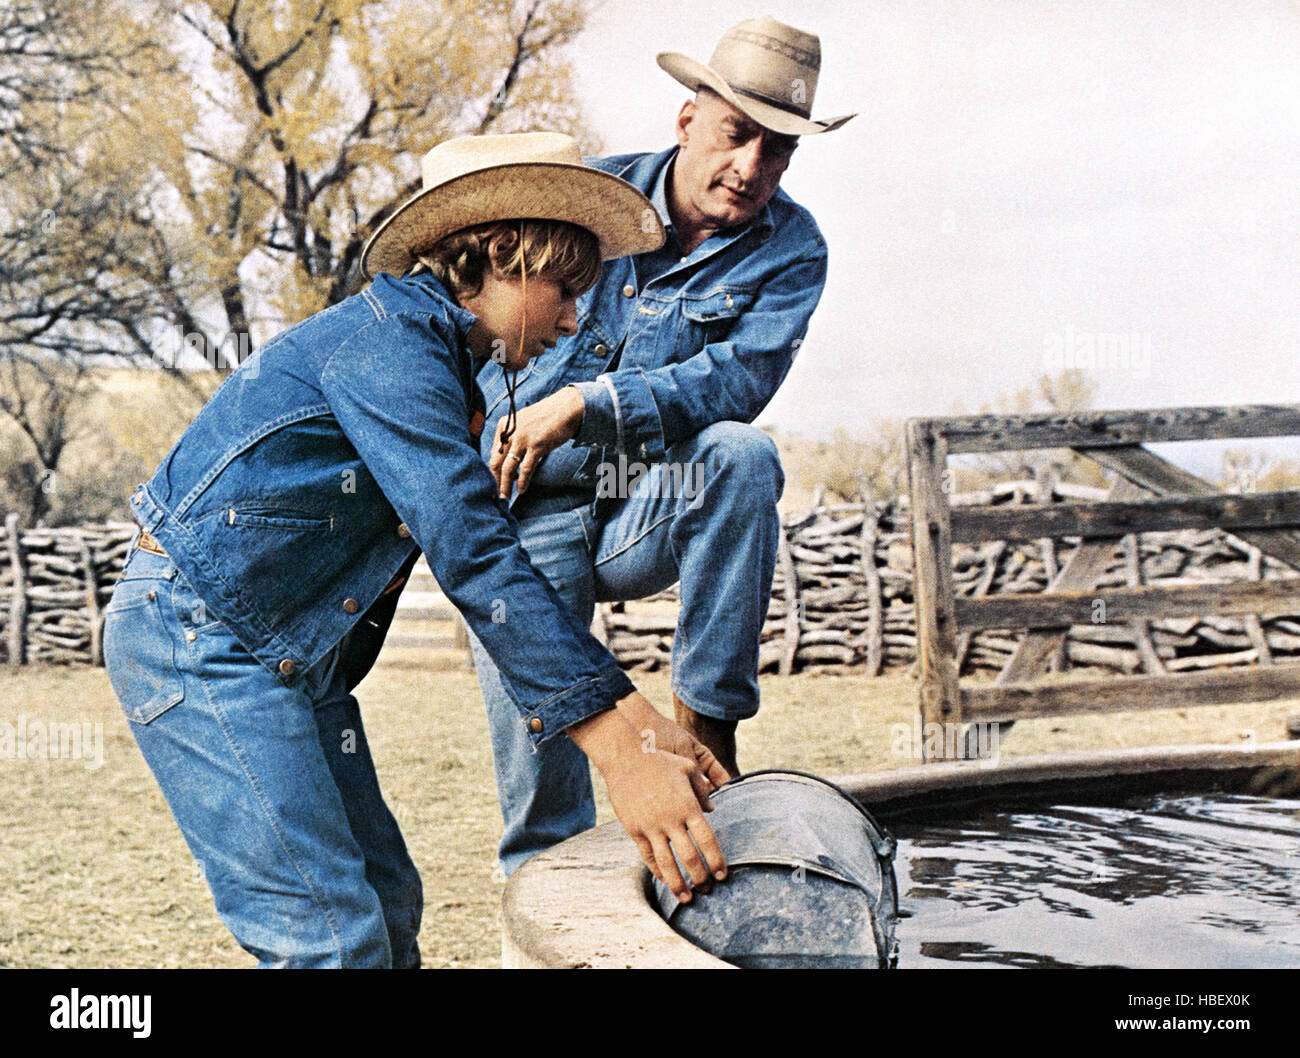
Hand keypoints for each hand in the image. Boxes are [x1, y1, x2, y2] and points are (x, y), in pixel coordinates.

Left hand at [490, 386, 584, 497]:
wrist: (565, 408)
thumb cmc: (544, 418)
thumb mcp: (522, 424)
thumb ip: (512, 439)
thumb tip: (506, 463)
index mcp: (503, 426)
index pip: (493, 454)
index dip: (492, 471)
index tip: (495, 483)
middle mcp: (510, 432)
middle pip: (496, 462)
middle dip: (495, 481)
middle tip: (496, 495)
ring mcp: (523, 439)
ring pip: (508, 469)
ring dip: (506, 485)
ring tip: (506, 497)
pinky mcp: (537, 446)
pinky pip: (526, 469)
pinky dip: (523, 482)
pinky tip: (522, 490)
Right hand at [567, 706, 726, 902]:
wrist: (625, 758)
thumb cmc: (659, 761)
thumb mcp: (687, 768)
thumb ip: (702, 789)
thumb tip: (712, 809)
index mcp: (688, 806)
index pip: (707, 840)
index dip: (717, 861)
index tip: (723, 875)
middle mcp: (671, 820)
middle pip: (690, 857)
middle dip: (701, 878)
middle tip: (708, 890)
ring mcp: (651, 826)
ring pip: (667, 863)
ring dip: (679, 884)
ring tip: (687, 898)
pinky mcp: (634, 830)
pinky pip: (647, 856)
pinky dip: (657, 871)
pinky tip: (665, 880)